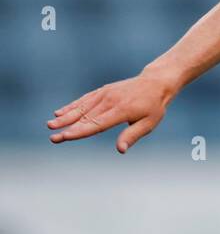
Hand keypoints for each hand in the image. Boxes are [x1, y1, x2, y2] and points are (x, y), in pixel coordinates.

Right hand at [47, 68, 179, 152]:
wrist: (155, 83)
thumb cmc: (153, 107)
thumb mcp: (149, 123)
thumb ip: (132, 135)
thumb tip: (120, 150)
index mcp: (122, 110)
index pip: (97, 123)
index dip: (81, 131)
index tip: (65, 136)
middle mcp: (111, 101)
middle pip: (86, 116)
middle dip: (68, 127)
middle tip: (52, 137)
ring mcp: (105, 94)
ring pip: (82, 107)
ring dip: (65, 116)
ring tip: (50, 125)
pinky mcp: (103, 90)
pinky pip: (85, 99)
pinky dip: (72, 106)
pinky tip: (59, 112)